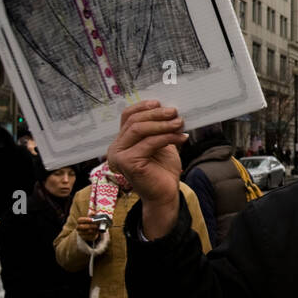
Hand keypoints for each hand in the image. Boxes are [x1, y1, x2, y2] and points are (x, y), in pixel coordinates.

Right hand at [75, 216, 99, 243]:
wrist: (89, 230)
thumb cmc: (90, 223)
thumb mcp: (91, 218)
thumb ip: (92, 215)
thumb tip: (94, 213)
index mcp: (79, 222)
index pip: (79, 220)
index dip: (85, 220)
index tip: (92, 220)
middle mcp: (78, 227)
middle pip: (82, 227)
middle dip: (90, 226)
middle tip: (96, 225)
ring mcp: (80, 233)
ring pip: (86, 232)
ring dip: (93, 230)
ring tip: (98, 229)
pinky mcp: (84, 238)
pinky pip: (89, 237)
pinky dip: (94, 234)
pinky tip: (97, 232)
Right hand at [107, 100, 184, 237]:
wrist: (165, 195)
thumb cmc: (162, 170)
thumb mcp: (161, 143)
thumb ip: (159, 128)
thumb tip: (169, 108)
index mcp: (121, 141)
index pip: (127, 117)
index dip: (143, 107)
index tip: (160, 102)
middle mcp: (116, 148)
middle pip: (134, 121)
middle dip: (157, 114)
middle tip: (175, 112)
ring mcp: (119, 156)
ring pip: (139, 130)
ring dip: (163, 124)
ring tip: (180, 123)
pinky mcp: (128, 163)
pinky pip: (149, 143)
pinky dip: (167, 137)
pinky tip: (181, 137)